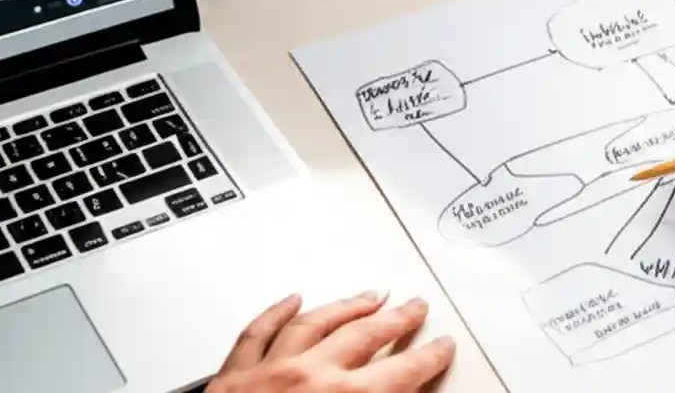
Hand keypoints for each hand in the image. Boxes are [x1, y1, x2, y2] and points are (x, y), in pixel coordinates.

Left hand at [207, 292, 454, 392]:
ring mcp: (270, 372)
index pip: (403, 372)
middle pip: (365, 335)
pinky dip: (277, 312)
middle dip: (397, 319)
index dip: (429, 357)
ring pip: (317, 322)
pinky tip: (291, 300)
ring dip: (347, 306)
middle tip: (414, 306)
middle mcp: (311, 378)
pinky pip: (259, 333)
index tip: (442, 346)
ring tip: (369, 295)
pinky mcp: (233, 377)